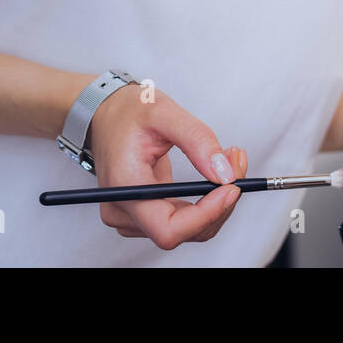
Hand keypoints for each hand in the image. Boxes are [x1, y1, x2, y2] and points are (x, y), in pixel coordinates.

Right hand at [86, 84, 246, 249]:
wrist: (105, 113)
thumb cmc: (128, 111)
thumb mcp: (164, 112)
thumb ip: (197, 140)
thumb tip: (225, 173)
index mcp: (124, 187)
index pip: (169, 229)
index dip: (206, 215)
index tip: (232, 187)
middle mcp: (123, 210)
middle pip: (184, 231)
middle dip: (219, 202)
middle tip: (237, 161)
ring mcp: (131, 216)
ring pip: (188, 228)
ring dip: (216, 201)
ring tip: (229, 159)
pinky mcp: (144, 213)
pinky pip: (183, 220)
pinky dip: (206, 201)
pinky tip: (214, 172)